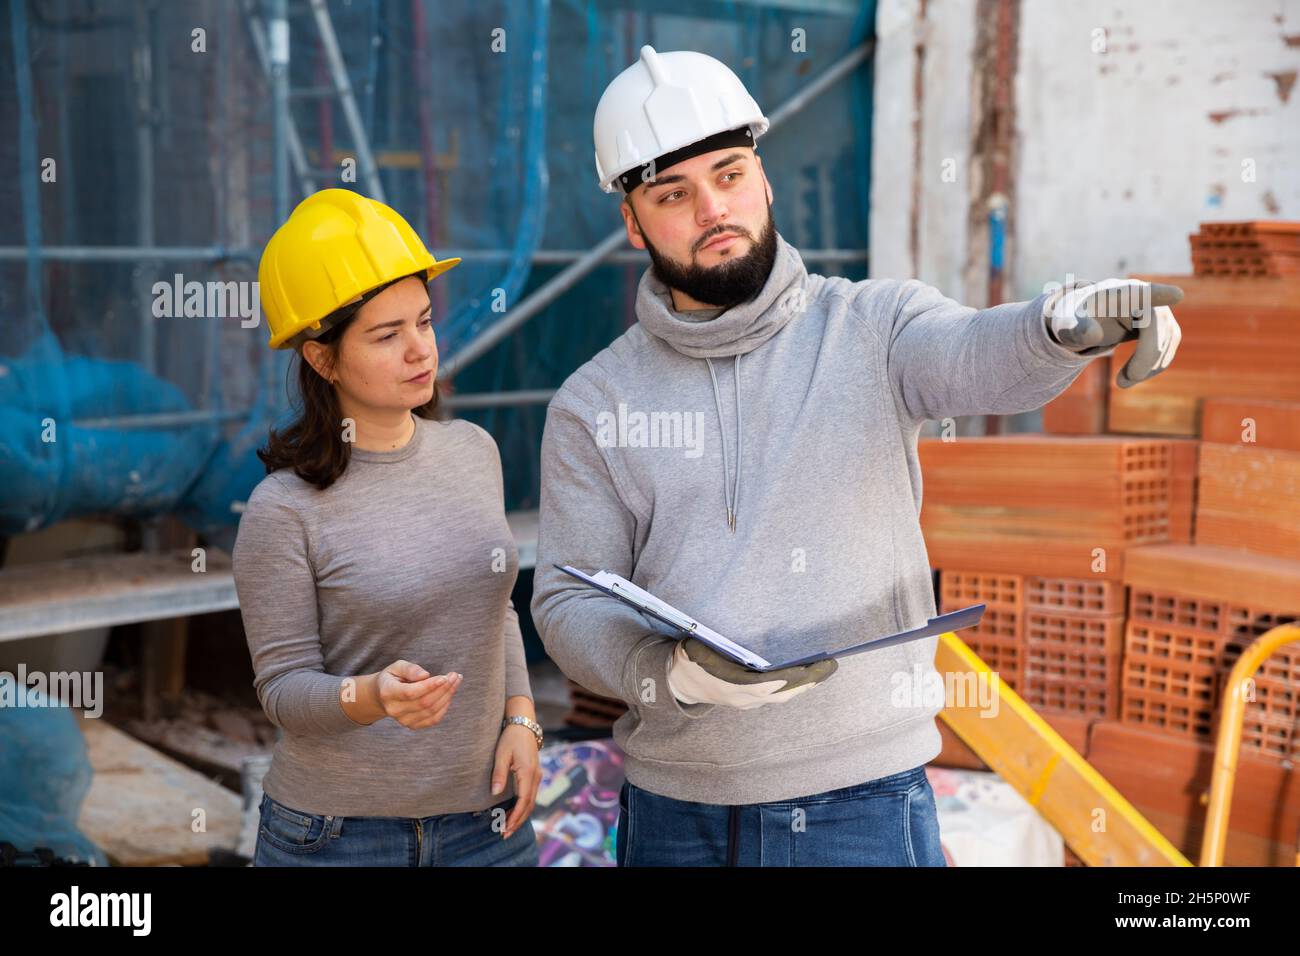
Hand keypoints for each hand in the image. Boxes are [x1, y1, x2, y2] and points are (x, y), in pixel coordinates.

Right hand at [375, 659, 460, 728]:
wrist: (382, 697)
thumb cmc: (393, 677)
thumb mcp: (397, 667)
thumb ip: (410, 669)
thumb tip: (425, 675)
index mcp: (387, 693)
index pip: (410, 692)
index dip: (429, 686)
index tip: (445, 677)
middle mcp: (394, 710)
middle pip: (424, 703)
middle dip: (443, 689)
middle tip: (455, 676)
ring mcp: (403, 720)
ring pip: (431, 711)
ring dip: (447, 696)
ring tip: (456, 681)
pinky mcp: (413, 725)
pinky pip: (433, 719)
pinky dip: (444, 706)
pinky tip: (449, 694)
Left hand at [491, 724, 540, 839]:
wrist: (523, 724)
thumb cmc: (511, 738)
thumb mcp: (501, 754)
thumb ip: (499, 774)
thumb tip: (495, 793)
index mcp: (528, 773)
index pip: (524, 801)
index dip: (515, 817)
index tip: (505, 828)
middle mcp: (536, 776)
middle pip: (529, 805)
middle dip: (518, 821)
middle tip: (504, 834)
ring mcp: (537, 776)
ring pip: (531, 802)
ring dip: (521, 816)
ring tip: (508, 827)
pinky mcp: (535, 774)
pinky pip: (531, 795)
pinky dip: (523, 807)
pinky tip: (514, 813)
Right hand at [666, 638, 836, 708]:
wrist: (679, 682)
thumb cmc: (691, 659)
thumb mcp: (700, 646)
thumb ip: (720, 643)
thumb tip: (738, 622)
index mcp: (732, 685)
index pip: (769, 684)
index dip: (792, 677)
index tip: (811, 667)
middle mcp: (743, 698)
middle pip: (783, 693)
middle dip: (808, 680)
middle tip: (829, 665)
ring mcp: (746, 703)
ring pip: (782, 697)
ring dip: (803, 685)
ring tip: (823, 670)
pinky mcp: (748, 703)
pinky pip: (776, 697)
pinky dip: (792, 687)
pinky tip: (804, 677)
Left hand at [1043, 278, 1182, 387]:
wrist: (1083, 319)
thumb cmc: (1074, 319)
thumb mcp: (1066, 325)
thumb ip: (1075, 329)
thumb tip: (1094, 336)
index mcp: (1117, 292)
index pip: (1140, 291)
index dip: (1159, 294)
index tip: (1176, 295)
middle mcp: (1142, 295)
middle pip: (1158, 322)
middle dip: (1146, 355)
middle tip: (1122, 384)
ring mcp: (1156, 308)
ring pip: (1168, 337)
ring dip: (1150, 365)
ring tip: (1121, 382)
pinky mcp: (1162, 324)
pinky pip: (1168, 345)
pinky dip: (1154, 365)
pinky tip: (1132, 376)